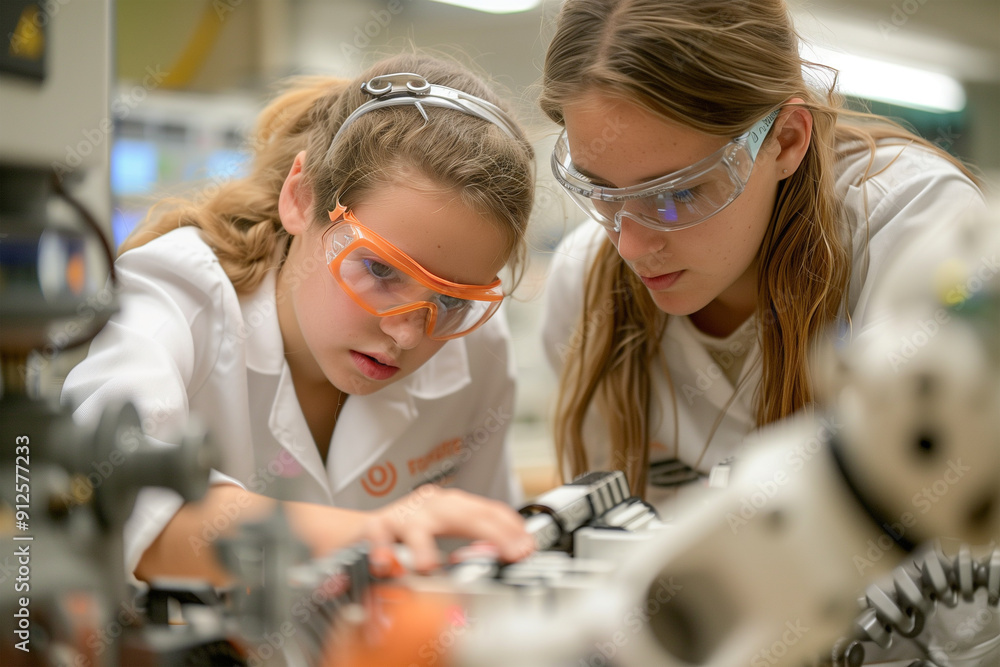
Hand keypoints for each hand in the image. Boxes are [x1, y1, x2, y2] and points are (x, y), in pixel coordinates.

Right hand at [360, 485, 534, 574]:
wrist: (362, 533)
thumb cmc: (409, 535)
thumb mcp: (446, 532)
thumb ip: (475, 543)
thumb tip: (509, 556)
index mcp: (451, 505)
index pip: (489, 509)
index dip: (511, 527)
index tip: (527, 546)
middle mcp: (431, 506)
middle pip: (466, 514)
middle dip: (492, 533)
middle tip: (510, 553)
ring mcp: (403, 516)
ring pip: (418, 529)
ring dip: (423, 551)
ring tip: (429, 567)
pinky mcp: (375, 530)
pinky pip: (380, 544)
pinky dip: (383, 557)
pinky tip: (386, 568)